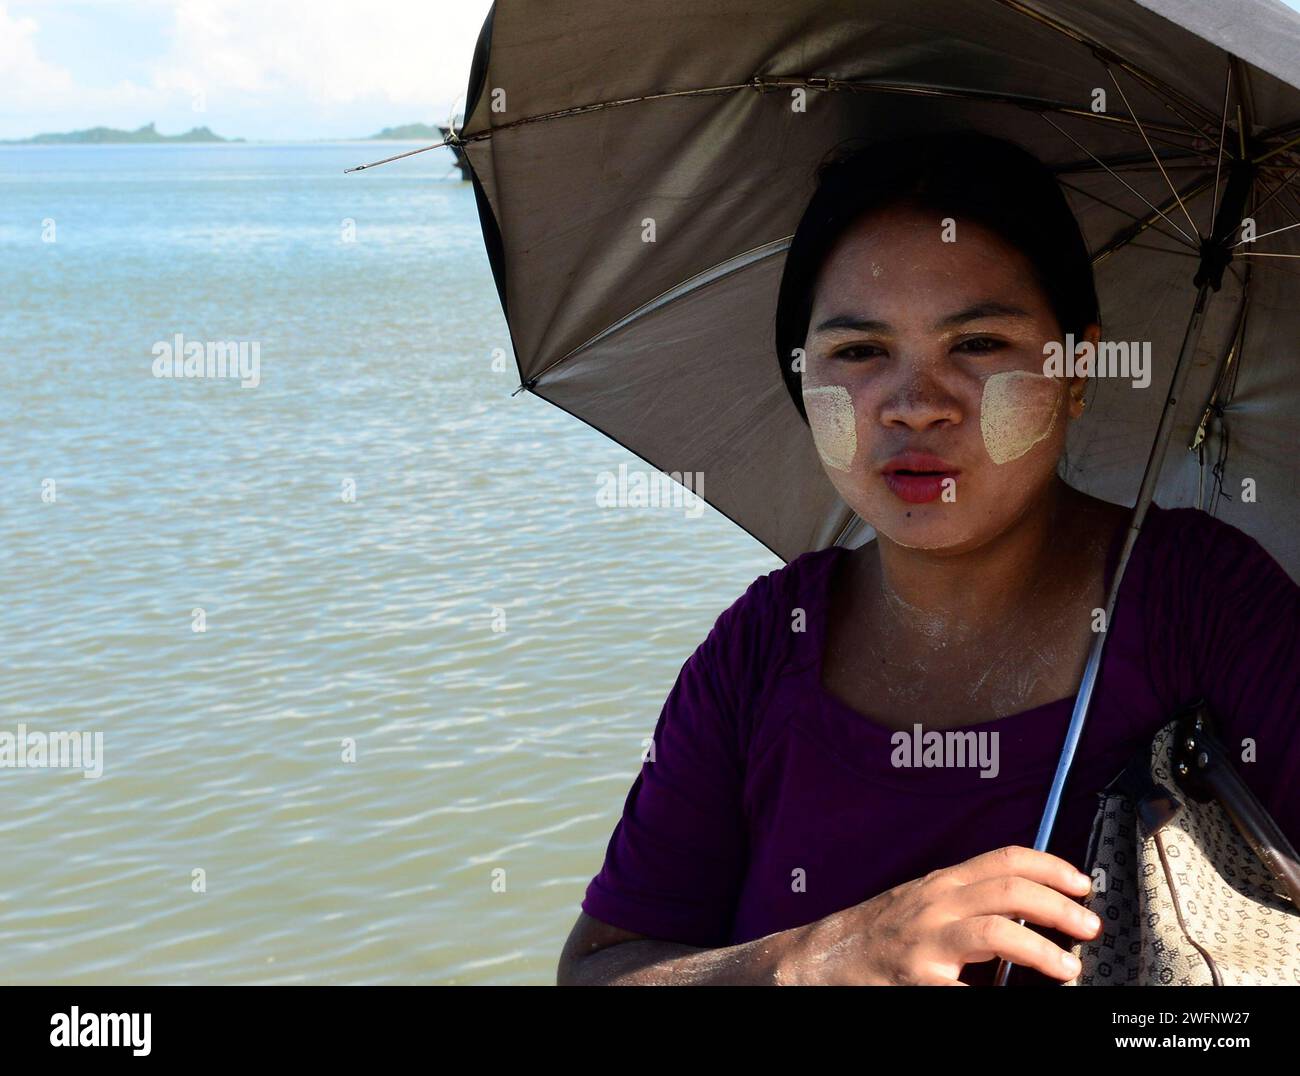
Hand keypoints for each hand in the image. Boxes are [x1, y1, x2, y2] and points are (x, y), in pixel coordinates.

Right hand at [778, 845, 1099, 984]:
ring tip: (1067, 968)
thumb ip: (965, 900)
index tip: (1082, 885)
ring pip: (997, 931)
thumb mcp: (921, 904)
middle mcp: (935, 904)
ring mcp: (926, 942)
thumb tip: (1026, 908)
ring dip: (1042, 949)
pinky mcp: (920, 980)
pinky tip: (1017, 999)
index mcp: (941, 883)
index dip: (1052, 867)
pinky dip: (998, 993)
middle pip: (1010, 890)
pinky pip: (969, 987)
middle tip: (1088, 928)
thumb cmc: (873, 936)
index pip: (1005, 859)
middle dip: (1060, 907)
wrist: (819, 961)